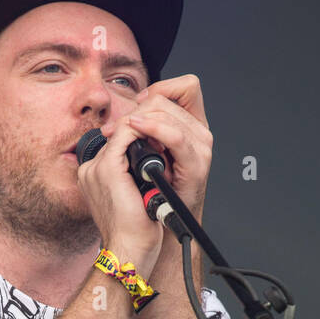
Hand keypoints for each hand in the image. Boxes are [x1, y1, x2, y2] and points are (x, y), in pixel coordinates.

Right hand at [76, 118, 163, 276]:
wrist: (130, 252)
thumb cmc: (135, 235)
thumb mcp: (134, 201)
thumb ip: (135, 181)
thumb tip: (153, 167)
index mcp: (94, 178)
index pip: (116, 145)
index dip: (140, 139)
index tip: (161, 145)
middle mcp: (90, 170)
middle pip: (119, 136)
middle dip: (145, 133)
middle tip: (166, 140)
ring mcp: (96, 168)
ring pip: (123, 130)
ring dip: (147, 131)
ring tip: (166, 142)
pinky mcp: (108, 168)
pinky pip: (127, 133)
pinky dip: (146, 131)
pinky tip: (162, 140)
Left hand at [99, 74, 212, 216]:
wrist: (155, 230)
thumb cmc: (147, 199)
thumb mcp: (144, 158)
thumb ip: (143, 134)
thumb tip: (126, 117)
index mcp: (190, 128)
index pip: (182, 88)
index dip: (156, 91)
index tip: (136, 109)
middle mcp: (199, 133)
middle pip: (169, 98)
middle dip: (140, 107)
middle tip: (119, 126)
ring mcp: (201, 147)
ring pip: (169, 111)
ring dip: (142, 117)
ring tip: (125, 130)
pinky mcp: (196, 163)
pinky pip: (176, 135)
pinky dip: (155, 128)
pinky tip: (137, 130)